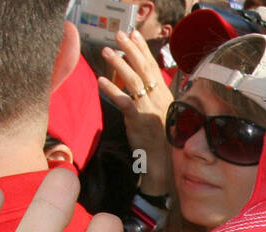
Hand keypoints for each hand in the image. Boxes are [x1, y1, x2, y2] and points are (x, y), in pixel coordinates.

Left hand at [98, 30, 174, 194]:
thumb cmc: (159, 139)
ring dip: (120, 64)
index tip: (133, 34)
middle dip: (131, 49)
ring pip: (134, 81)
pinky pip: (125, 102)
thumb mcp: (159, 113)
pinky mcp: (139, 121)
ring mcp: (150, 110)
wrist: (163, 163)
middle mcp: (159, 99)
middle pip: (144, 68)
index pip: (153, 66)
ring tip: (107, 51)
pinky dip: (112, 90)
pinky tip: (101, 80)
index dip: (143, 49)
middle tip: (118, 35)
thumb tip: (138, 78)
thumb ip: (151, 95)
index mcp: (164, 95)